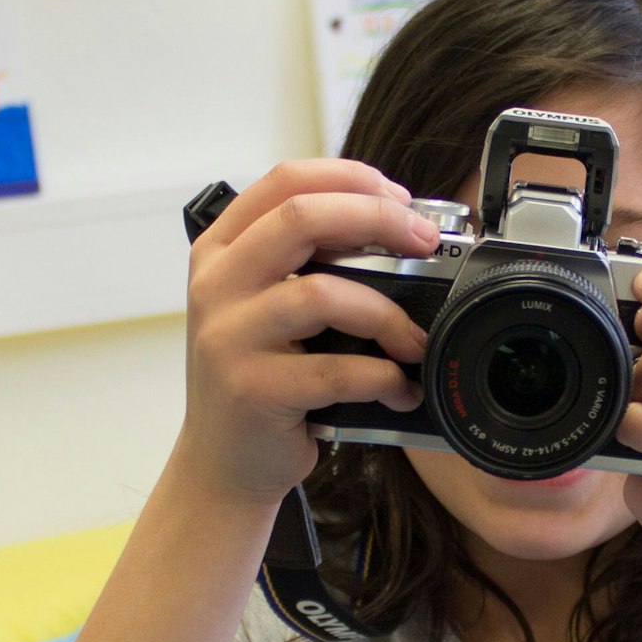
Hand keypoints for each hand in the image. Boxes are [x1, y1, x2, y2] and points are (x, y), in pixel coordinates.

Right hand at [178, 160, 439, 500]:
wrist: (223, 462)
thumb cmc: (262, 379)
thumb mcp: (269, 308)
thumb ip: (310, 265)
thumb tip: (399, 232)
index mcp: (223, 251)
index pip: (285, 181)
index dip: (352, 178)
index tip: (402, 199)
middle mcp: (217, 284)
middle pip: (301, 218)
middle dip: (377, 219)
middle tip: (424, 242)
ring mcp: (229, 336)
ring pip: (323, 295)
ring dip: (388, 316)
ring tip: (415, 341)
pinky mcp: (253, 389)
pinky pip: (337, 370)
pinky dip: (384, 378)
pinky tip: (401, 389)